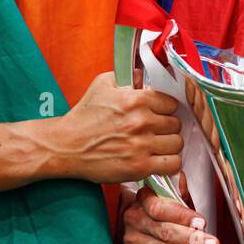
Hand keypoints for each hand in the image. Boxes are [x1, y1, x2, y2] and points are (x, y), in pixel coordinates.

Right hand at [47, 72, 182, 182]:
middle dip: (167, 127)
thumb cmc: (84, 116)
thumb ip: (129, 76)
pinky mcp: (140, 167)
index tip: (158, 114)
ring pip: (177, 143)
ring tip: (157, 145)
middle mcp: (142, 121)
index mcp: (136, 99)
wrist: (66, 145)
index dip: (165, 109)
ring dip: (169, 145)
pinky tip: (159, 159)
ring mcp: (142, 145)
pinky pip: (172, 164)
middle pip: (176, 123)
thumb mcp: (103, 84)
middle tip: (155, 131)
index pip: (172, 103)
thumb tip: (146, 76)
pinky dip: (169, 162)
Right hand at [119, 184, 218, 243]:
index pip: (160, 208)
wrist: (132, 227)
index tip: (200, 222)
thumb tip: (182, 180)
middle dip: (191, 239)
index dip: (182, 216)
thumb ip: (177, 189)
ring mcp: (134, 242)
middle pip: (164, 231)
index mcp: (143, 199)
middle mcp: (135, 220)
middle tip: (210, 243)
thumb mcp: (166, 194)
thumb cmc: (156, 209)